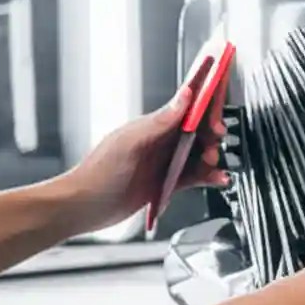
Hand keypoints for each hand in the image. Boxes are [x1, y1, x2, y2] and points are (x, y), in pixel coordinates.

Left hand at [60, 68, 230, 232]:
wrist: (83, 208)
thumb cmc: (98, 173)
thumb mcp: (130, 143)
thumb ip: (159, 121)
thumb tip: (184, 97)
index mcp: (151, 126)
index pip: (184, 107)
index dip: (205, 103)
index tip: (220, 102)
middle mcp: (159, 142)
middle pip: (197, 132)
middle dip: (212, 134)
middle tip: (216, 141)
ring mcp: (163, 163)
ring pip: (198, 155)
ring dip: (212, 158)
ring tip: (214, 164)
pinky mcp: (166, 183)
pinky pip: (194, 177)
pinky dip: (208, 177)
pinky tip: (216, 179)